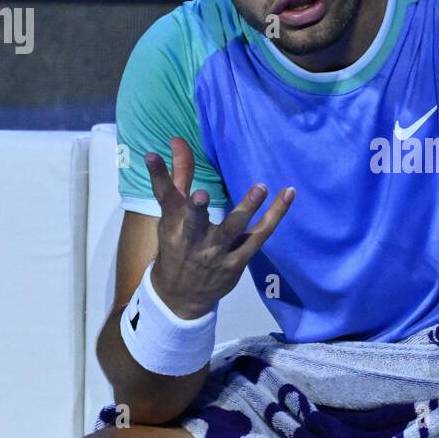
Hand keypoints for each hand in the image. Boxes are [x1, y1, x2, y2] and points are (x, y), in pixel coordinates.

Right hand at [144, 136, 293, 318]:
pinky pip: (259, 237)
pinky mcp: (237, 262)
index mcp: (173, 224)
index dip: (158, 175)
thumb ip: (178, 177)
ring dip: (246, 208)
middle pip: (193, 221)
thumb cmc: (176, 245)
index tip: (151, 154)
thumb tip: (177, 140)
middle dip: (195, 208)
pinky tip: (287, 195)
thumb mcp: (171, 215)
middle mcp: (192, 238)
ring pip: (232, 229)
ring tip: (260, 187)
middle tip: (200, 195)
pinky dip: (274, 217)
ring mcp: (215, 252)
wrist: (179, 297)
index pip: (164, 196)